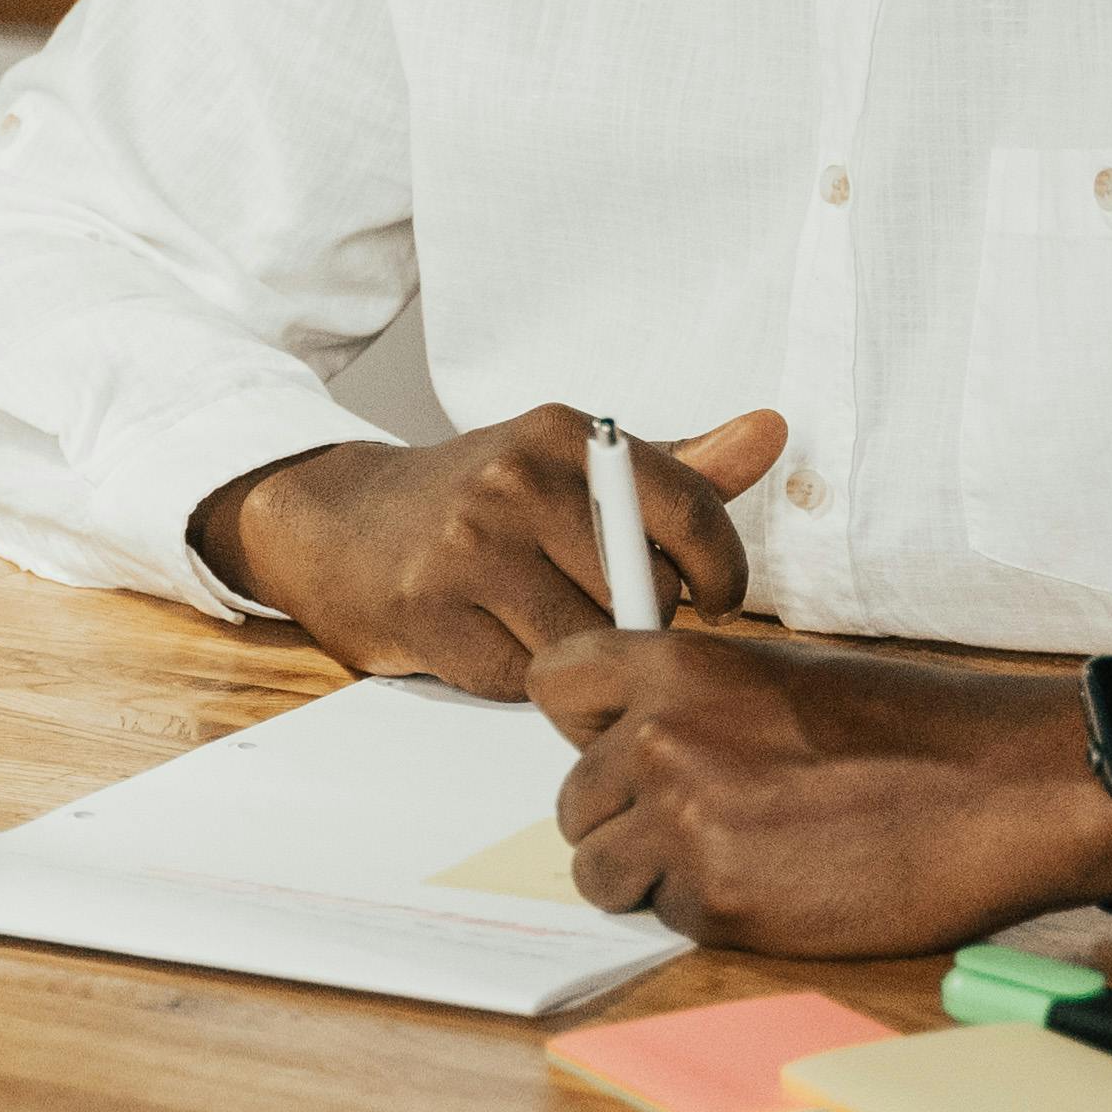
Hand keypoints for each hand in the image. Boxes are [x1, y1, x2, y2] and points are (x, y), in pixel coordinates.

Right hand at [192, 405, 789, 697]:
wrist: (341, 526)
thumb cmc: (479, 505)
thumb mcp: (572, 468)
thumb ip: (676, 468)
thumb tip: (771, 430)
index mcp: (563, 435)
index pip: (687, 510)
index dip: (718, 570)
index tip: (716, 597)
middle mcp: (514, 479)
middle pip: (641, 592)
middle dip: (634, 617)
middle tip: (595, 609)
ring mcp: (467, 546)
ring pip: (584, 644)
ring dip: (579, 658)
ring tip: (544, 628)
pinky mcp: (429, 611)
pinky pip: (521, 680)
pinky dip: (518, 679)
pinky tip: (493, 643)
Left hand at [529, 632, 1111, 958]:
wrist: (998, 795)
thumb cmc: (908, 731)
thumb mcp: (781, 676)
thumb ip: (689, 696)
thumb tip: (625, 730)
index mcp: (677, 667)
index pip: (552, 683)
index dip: (587, 721)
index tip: (621, 740)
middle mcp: (662, 739)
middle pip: (572, 795)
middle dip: (626, 814)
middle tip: (707, 817)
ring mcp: (684, 825)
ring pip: (600, 868)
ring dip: (653, 872)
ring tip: (739, 855)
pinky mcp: (717, 902)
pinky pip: (663, 916)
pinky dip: (706, 912)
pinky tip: (775, 885)